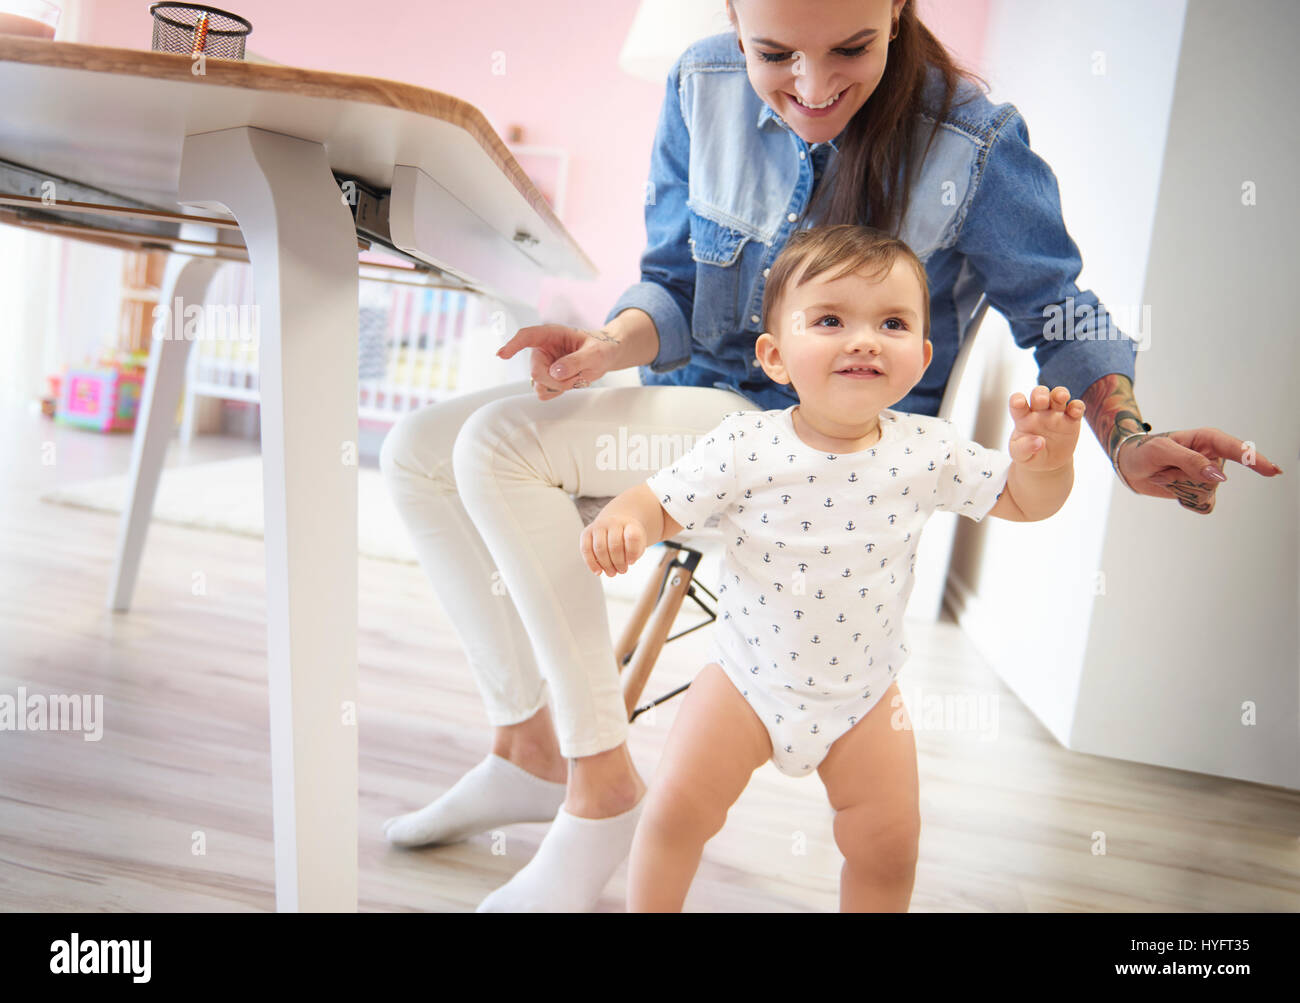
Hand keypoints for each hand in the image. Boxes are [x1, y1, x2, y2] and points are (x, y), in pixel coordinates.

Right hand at [496, 323, 617, 400]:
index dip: (512, 345)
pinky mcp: (547, 379)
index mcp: (550, 334)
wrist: (605, 356)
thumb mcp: (594, 353)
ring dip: (559, 387)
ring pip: (539, 385)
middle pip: (535, 371)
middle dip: (556, 381)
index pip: (526, 337)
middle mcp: (543, 349)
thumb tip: (555, 372)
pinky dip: (558, 392)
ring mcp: (544, 365)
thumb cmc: (600, 347)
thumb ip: (576, 361)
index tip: (501, 355)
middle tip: (576, 377)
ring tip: (576, 377)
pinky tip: (570, 382)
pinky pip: (544, 392)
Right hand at [580, 513, 647, 576]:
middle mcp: (613, 522)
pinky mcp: (586, 532)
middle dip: (618, 563)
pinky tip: (598, 572)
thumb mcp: (639, 543)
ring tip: (612, 573)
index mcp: (630, 524)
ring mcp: (599, 526)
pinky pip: (586, 549)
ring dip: (606, 565)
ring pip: (599, 548)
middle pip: (615, 545)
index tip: (632, 562)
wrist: (617, 523)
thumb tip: (624, 564)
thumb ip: (635, 553)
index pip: (632, 537)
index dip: (632, 553)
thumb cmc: (628, 537)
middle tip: (622, 571)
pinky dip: (591, 563)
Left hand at [1007, 385, 1085, 470]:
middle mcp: (1039, 411)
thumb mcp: (1020, 455)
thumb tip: (1039, 442)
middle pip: (1039, 393)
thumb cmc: (1029, 454)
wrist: (1047, 463)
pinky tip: (1076, 411)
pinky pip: (1076, 408)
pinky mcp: (1071, 420)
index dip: (1017, 399)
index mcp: (1022, 417)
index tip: (1018, 403)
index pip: (1017, 403)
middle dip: (1041, 393)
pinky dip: (1077, 406)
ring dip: (1060, 393)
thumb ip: (1024, 448)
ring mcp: (1055, 414)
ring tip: (1062, 397)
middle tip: (1041, 400)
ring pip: (1058, 395)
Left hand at [1115, 427, 1282, 513]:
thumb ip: (1189, 461)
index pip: (1235, 449)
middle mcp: (1212, 456)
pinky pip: (1203, 504)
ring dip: (1180, 488)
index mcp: (1207, 439)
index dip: (1254, 459)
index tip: (1272, 471)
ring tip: (1165, 475)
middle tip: (1163, 469)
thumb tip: (1219, 476)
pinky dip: (1186, 501)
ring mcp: (1208, 475)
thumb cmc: (1143, 451)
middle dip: (1184, 479)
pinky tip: (1174, 489)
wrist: (1129, 465)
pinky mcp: (1200, 489)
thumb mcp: (1161, 451)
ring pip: (1206, 492)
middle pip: (1213, 479)